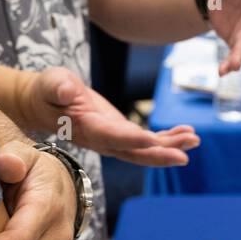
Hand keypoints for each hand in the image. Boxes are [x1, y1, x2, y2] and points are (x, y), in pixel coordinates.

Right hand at [22, 66, 199, 166]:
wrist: (45, 103)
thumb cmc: (47, 91)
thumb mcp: (50, 84)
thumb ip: (57, 88)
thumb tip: (66, 90)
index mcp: (86, 128)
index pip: (111, 136)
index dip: (131, 140)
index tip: (153, 140)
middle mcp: (102, 139)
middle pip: (134, 152)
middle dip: (160, 155)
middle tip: (185, 155)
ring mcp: (113, 139)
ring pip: (145, 149)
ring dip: (170, 145)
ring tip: (195, 139)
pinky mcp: (120, 133)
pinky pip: (146, 140)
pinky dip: (167, 137)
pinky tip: (186, 133)